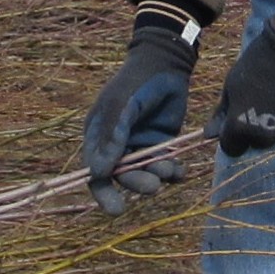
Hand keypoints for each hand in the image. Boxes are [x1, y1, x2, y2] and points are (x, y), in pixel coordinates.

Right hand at [82, 30, 193, 214]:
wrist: (165, 64)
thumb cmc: (135, 83)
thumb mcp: (119, 106)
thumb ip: (111, 137)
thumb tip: (98, 172)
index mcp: (97, 136)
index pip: (95, 171)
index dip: (103, 192)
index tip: (116, 209)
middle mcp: (116, 145)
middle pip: (122, 176)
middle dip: (137, 184)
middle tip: (153, 187)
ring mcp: (139, 145)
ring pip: (145, 172)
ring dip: (157, 175)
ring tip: (171, 169)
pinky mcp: (160, 143)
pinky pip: (164, 164)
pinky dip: (172, 171)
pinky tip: (180, 171)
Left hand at [208, 15, 274, 157]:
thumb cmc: (257, 63)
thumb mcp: (231, 85)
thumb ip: (221, 113)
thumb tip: (209, 135)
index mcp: (241, 127)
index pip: (232, 148)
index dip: (234, 134)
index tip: (241, 119)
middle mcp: (265, 137)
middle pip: (258, 143)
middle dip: (258, 129)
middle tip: (264, 104)